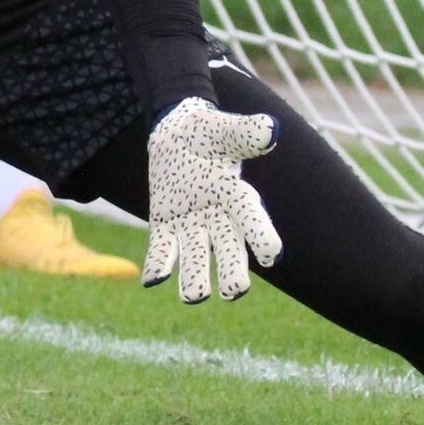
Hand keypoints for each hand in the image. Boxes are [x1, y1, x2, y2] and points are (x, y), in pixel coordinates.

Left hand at [142, 97, 281, 302]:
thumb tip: (271, 130)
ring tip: (193, 296)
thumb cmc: (208, 131)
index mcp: (234, 192)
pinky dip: (158, 263)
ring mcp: (190, 223)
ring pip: (195, 254)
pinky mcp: (165, 226)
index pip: (249, 214)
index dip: (260, 233)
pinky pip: (162, 248)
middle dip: (231, 268)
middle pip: (227, 245)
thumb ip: (245, 131)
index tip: (271, 254)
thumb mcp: (224, 127)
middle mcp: (217, 215)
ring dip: (194, 276)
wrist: (178, 135)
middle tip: (235, 291)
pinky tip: (152, 279)